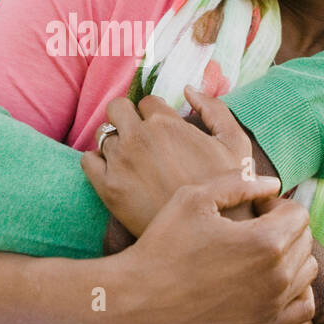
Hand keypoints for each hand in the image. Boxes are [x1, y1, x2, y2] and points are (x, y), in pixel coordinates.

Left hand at [82, 89, 257, 236]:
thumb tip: (188, 89)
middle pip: (116, 108)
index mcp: (167, 123)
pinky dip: (97, 162)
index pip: (147, 100)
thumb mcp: (235, 143)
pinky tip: (115, 172)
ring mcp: (121, 161)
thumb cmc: (225, 189)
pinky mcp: (107, 187)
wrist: (208, 234)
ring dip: (116, 143)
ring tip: (133, 161)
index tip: (160, 131)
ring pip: (103, 135)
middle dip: (126, 117)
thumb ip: (215, 109)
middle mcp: (139, 137)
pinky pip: (88, 160)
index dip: (153, 114)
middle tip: (139, 137)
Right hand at [109, 170, 317, 323]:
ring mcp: (273, 306)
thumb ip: (239, 183)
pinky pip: (303, 307)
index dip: (275, 205)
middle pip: (304, 239)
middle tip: (250, 229)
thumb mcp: (194, 198)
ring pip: (306, 270)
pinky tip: (269, 281)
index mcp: (265, 241)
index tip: (252, 210)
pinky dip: (296, 290)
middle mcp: (277, 276)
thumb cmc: (164, 244)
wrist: (139, 300)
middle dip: (283, 227)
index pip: (299, 213)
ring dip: (290, 256)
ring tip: (257, 253)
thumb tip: (273, 185)